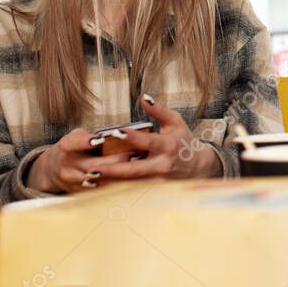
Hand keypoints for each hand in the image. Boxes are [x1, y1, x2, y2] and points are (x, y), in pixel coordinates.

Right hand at [26, 128, 133, 193]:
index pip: (74, 143)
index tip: (99, 140)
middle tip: (133, 155)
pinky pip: (97, 190)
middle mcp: (67, 164)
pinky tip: (127, 180)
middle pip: (93, 165)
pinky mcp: (77, 191)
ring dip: (116, 175)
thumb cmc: (72, 148)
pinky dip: (112, 185)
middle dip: (115, 160)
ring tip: (134, 168)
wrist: (52, 169)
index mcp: (66, 146)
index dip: (86, 142)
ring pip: (97, 180)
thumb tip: (115, 135)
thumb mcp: (76, 136)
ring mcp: (72, 180)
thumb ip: (91, 135)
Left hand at [90, 94, 221, 182]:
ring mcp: (158, 180)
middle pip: (134, 169)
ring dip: (109, 182)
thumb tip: (144, 97)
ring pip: (130, 184)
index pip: (147, 141)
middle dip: (113, 169)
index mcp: (167, 145)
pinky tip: (99, 187)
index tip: (115, 133)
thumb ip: (158, 111)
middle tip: (92, 168)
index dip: (132, 137)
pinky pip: (132, 190)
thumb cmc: (183, 141)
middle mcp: (162, 165)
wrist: (198, 166)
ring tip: (89, 179)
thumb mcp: (174, 122)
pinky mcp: (154, 190)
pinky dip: (115, 190)